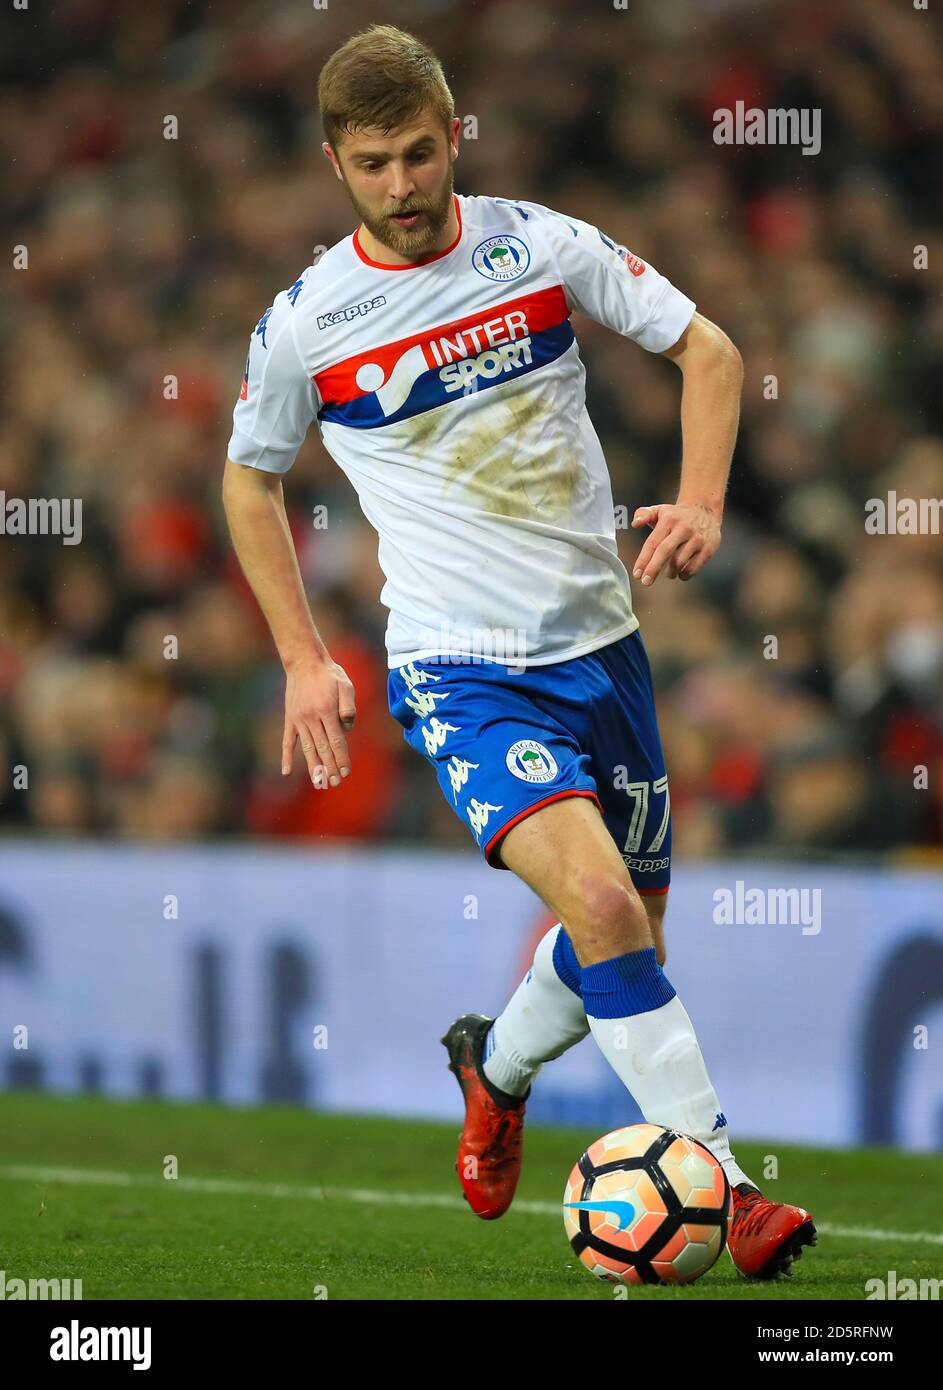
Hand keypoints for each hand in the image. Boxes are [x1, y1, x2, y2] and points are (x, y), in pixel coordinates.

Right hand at [282, 658, 356, 787]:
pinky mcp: (290, 718)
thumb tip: (347, 728)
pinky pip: (287, 741)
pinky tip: (286, 772)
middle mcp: (311, 718)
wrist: (305, 661)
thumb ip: (349, 706)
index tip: (346, 773)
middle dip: (330, 768)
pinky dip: (286, 756)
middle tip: (334, 784)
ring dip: (313, 767)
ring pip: (307, 748)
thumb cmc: (329, 674)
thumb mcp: (346, 684)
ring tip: (318, 783)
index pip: (336, 741)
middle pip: (322, 749)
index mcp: (326, 711)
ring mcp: (298, 719)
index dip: (341, 758)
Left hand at [630, 502, 721, 585]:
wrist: (705, 510)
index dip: (644, 559)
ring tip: (669, 573)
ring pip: (679, 561)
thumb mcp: (660, 510)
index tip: (637, 575)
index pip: (653, 542)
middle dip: (653, 568)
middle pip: (665, 551)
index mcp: (668, 520)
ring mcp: (697, 539)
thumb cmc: (676, 516)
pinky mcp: (708, 548)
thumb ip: (644, 515)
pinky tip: (680, 573)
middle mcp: (683, 529)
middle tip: (645, 582)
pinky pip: (694, 567)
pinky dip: (684, 574)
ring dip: (671, 572)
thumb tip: (635, 524)